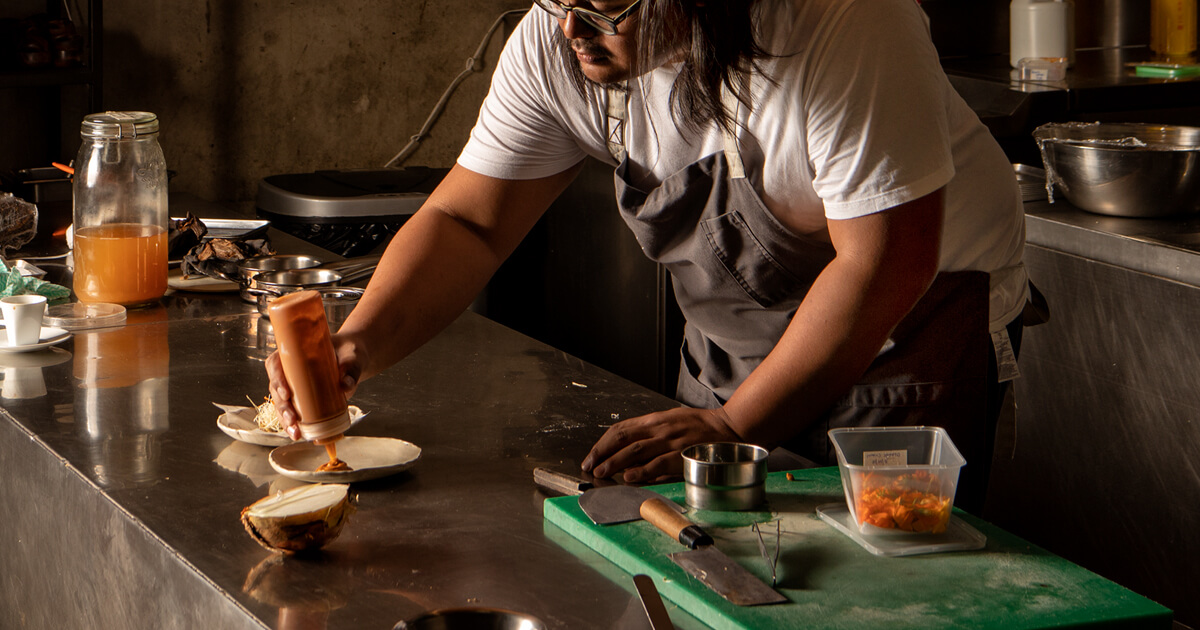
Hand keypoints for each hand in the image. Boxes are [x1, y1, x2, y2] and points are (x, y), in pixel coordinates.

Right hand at [265, 334, 365, 440]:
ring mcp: (293, 385)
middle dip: (282, 406)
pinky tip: (297, 434)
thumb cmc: (348, 353)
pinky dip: (292, 424)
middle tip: (292, 418)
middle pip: (276, 388)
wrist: (353, 359)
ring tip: (295, 432)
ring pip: (281, 403)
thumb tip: (346, 386)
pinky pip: (291, 411)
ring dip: (284, 420)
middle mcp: (288, 370)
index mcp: (293, 354)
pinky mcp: (301, 398)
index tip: (286, 393)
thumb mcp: (351, 357)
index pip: (275, 364)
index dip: (276, 379)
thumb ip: (350, 369)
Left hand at [580, 406, 741, 483]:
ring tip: (601, 473)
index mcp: (656, 420)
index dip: (603, 443)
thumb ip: (653, 433)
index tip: (592, 455)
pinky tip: (629, 477)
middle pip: (623, 439)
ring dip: (615, 463)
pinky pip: (658, 464)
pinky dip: (642, 471)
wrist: (731, 428)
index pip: (621, 429)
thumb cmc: (703, 426)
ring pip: (636, 451)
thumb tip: (631, 451)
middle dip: (603, 453)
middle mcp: (660, 429)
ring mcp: (671, 442)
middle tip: (590, 466)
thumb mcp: (673, 420)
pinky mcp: (682, 456)